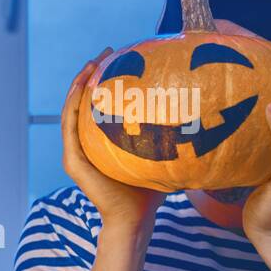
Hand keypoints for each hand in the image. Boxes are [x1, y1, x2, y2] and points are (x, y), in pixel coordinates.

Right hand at [60, 49, 165, 231]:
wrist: (135, 219)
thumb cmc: (151, 191)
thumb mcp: (159, 154)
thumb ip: (167, 134)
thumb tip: (200, 110)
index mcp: (98, 143)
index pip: (97, 104)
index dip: (103, 79)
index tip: (118, 56)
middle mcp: (83, 145)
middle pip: (81, 101)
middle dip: (90, 73)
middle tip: (106, 51)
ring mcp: (75, 153)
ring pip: (72, 109)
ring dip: (79, 83)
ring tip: (93, 62)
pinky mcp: (74, 161)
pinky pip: (70, 127)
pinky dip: (75, 104)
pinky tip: (83, 86)